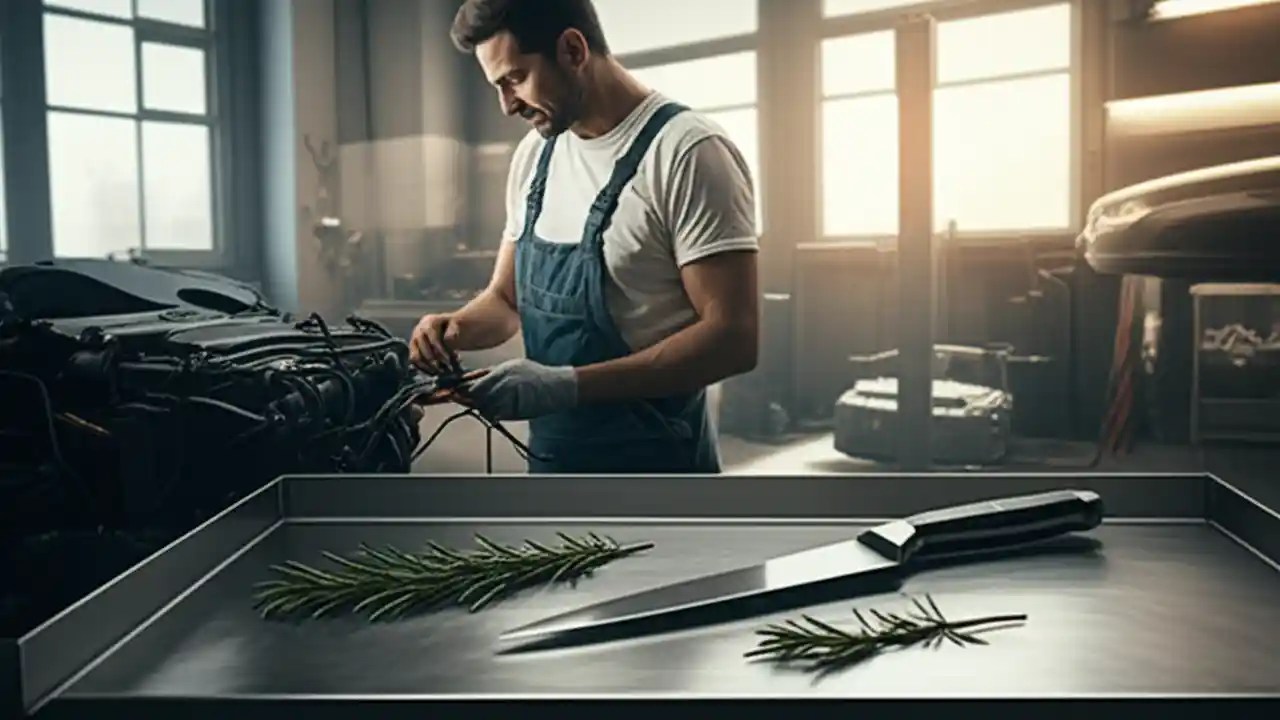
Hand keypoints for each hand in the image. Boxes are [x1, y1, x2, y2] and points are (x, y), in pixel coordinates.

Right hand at [409, 313, 460, 374]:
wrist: (445, 327)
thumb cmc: (452, 327)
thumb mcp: (456, 325)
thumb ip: (453, 331)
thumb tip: (448, 338)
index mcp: (430, 322)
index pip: (433, 338)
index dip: (441, 351)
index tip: (449, 360)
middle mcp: (419, 330)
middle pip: (423, 348)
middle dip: (434, 360)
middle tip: (444, 369)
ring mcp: (414, 340)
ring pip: (416, 356)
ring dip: (427, 366)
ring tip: (439, 371)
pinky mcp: (412, 349)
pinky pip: (414, 361)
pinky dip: (423, 368)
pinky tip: (434, 372)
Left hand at [459, 359, 576, 420]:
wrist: (557, 388)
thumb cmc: (535, 375)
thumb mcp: (511, 366)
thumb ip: (489, 373)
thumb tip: (470, 378)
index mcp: (501, 373)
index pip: (472, 385)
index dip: (459, 390)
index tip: (448, 392)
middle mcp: (502, 387)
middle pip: (475, 398)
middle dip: (466, 399)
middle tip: (458, 398)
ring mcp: (508, 401)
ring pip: (483, 408)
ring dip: (480, 406)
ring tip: (488, 402)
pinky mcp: (513, 413)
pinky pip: (495, 415)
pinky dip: (491, 413)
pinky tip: (496, 408)